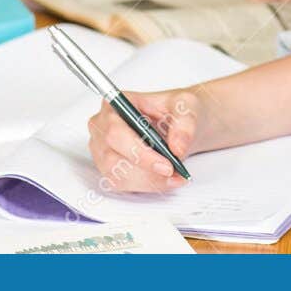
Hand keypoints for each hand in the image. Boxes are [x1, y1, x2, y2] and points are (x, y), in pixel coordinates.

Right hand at [87, 88, 202, 193]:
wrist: (180, 124)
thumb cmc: (176, 110)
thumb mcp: (187, 105)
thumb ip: (185, 123)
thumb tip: (177, 147)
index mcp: (116, 104)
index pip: (116, 132)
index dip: (138, 152)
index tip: (165, 164)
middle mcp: (103, 126)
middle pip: (111, 157)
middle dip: (145, 170)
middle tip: (172, 172)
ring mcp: (103, 148)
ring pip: (116, 175)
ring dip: (147, 181)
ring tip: (174, 177)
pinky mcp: (109, 167)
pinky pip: (121, 184)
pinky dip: (145, 186)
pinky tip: (164, 180)